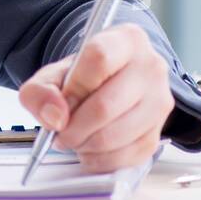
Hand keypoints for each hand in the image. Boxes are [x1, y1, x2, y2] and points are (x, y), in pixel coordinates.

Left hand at [18, 22, 174, 172]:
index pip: (99, 59)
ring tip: (74, 139)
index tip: (60, 104)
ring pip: (116, 135)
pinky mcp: (158, 132)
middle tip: (60, 134)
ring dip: (86, 145)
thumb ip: (41, 91)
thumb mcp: (52, 74)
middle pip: (106, 105)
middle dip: (74, 128)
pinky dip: (101, 160)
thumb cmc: (82, 77)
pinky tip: (90, 149)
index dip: (74, 88)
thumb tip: (55, 117)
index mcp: (126, 40)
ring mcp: (159, 101)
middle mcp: (150, 67)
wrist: (108, 85)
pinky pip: (127, 156)